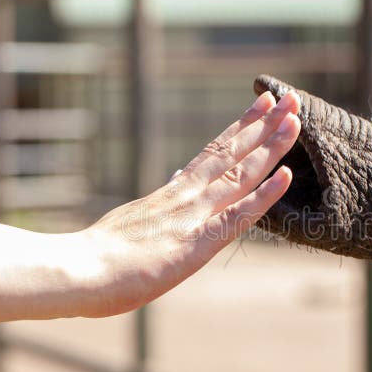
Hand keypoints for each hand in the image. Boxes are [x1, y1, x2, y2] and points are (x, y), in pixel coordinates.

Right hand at [76, 90, 300, 316]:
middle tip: (290, 99)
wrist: (76, 273)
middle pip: (232, 153)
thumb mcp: (133, 220)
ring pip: (240, 174)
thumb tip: (176, 178)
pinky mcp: (196, 243)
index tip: (261, 105)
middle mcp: (186, 196)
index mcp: (172, 193)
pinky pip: (238, 215)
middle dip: (264, 125)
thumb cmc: (97, 258)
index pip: (213, 153)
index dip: (241, 129)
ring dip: (271, 147)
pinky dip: (265, 195)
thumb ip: (159, 201)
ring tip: (295, 120)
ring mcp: (192, 216)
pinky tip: (286, 175)